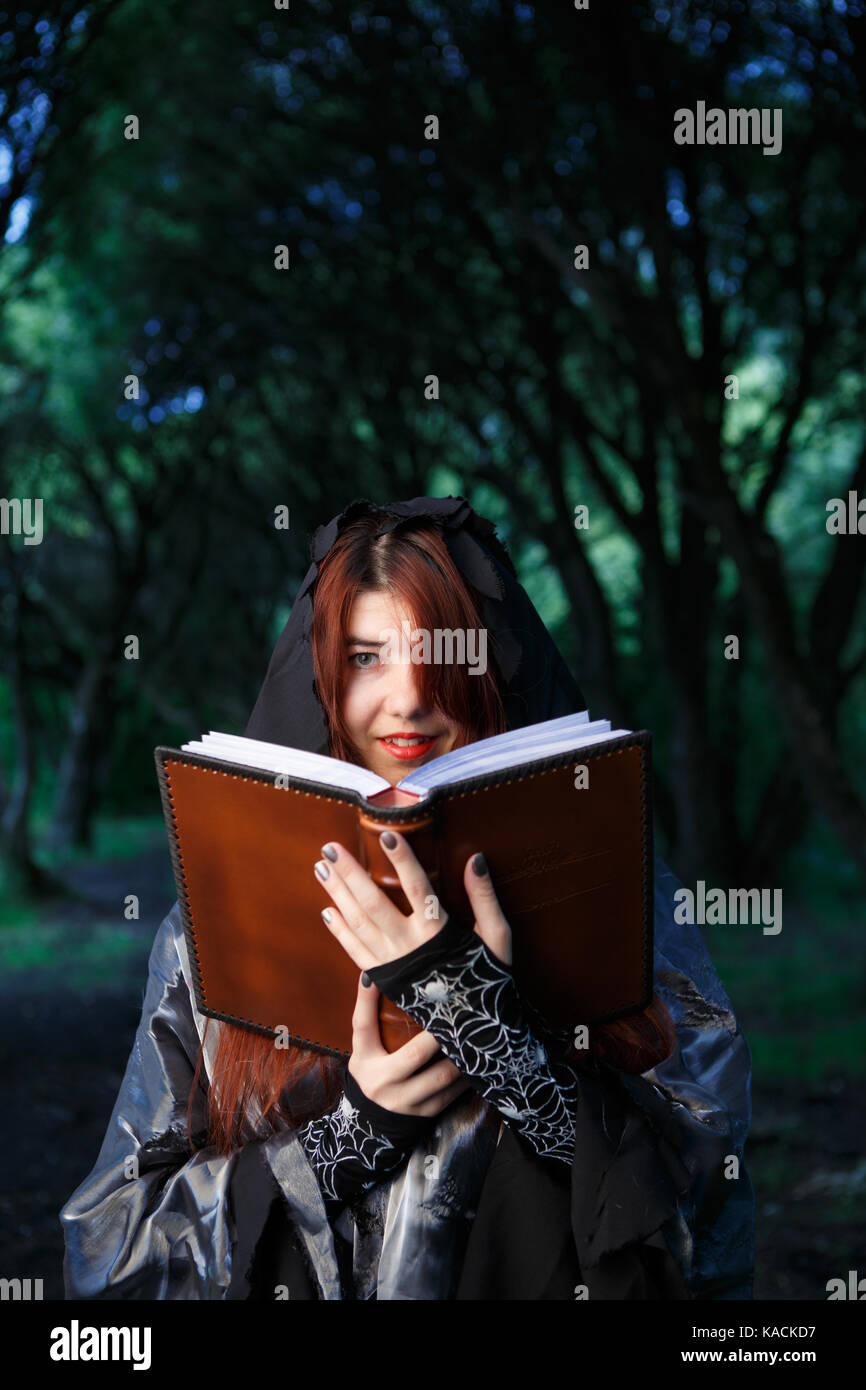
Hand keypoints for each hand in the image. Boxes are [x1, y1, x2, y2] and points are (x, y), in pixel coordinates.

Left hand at [314, 830, 511, 968]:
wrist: (475, 1028)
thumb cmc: (488, 977)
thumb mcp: (496, 937)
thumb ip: (484, 897)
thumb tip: (475, 859)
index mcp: (439, 933)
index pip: (418, 888)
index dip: (402, 861)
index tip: (385, 835)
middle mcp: (410, 946)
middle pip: (374, 903)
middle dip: (350, 874)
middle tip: (329, 847)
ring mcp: (392, 963)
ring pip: (359, 923)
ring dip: (337, 894)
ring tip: (320, 868)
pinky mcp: (383, 978)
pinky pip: (355, 952)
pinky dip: (340, 930)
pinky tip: (327, 910)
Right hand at [347, 973, 471, 1117]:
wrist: (372, 1119)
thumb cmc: (372, 1070)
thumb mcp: (364, 1048)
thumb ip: (368, 1016)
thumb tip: (370, 975)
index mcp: (364, 1061)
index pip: (363, 1027)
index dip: (367, 1001)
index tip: (374, 977)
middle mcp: (382, 1084)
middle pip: (414, 1055)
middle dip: (439, 1035)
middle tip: (458, 1013)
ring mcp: (404, 1102)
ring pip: (440, 1077)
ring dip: (459, 1056)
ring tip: (472, 1035)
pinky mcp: (424, 1113)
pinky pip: (451, 1093)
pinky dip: (464, 1077)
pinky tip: (473, 1060)